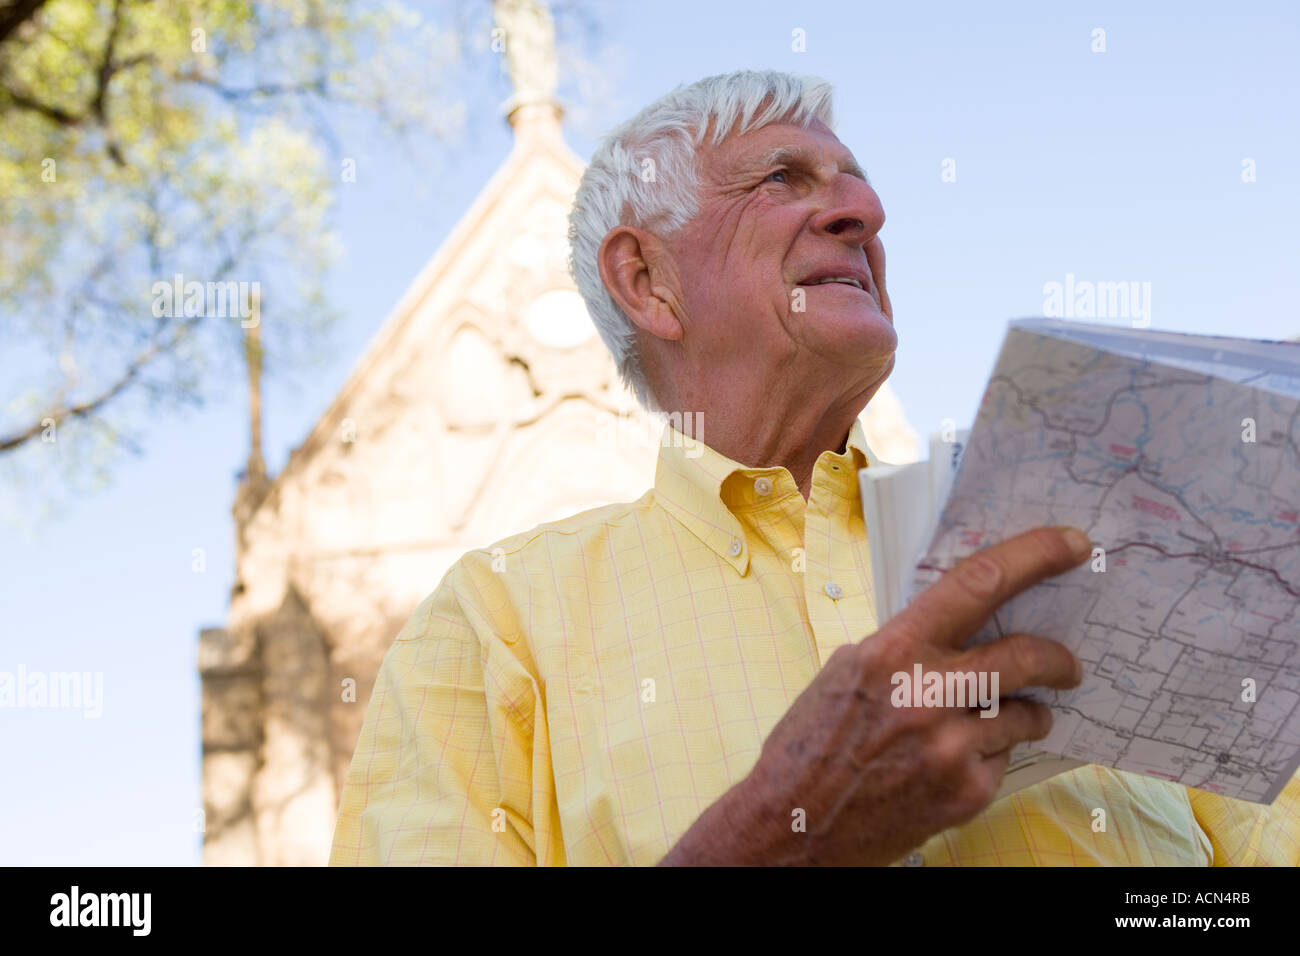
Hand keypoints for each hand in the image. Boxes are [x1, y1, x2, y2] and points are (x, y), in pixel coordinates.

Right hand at [659, 525, 1090, 865]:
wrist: (798, 825)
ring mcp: (951, 747)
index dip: (1034, 556)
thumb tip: (953, 623)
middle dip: (1059, 659)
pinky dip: (991, 755)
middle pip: (1025, 655)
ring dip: (1027, 713)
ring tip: (1009, 719)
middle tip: (1068, 665)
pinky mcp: (966, 792)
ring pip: (1026, 714)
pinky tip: (957, 762)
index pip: (978, 584)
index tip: (1071, 544)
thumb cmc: (811, 746)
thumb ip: (901, 648)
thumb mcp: (845, 673)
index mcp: (893, 652)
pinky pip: (1003, 759)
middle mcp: (927, 695)